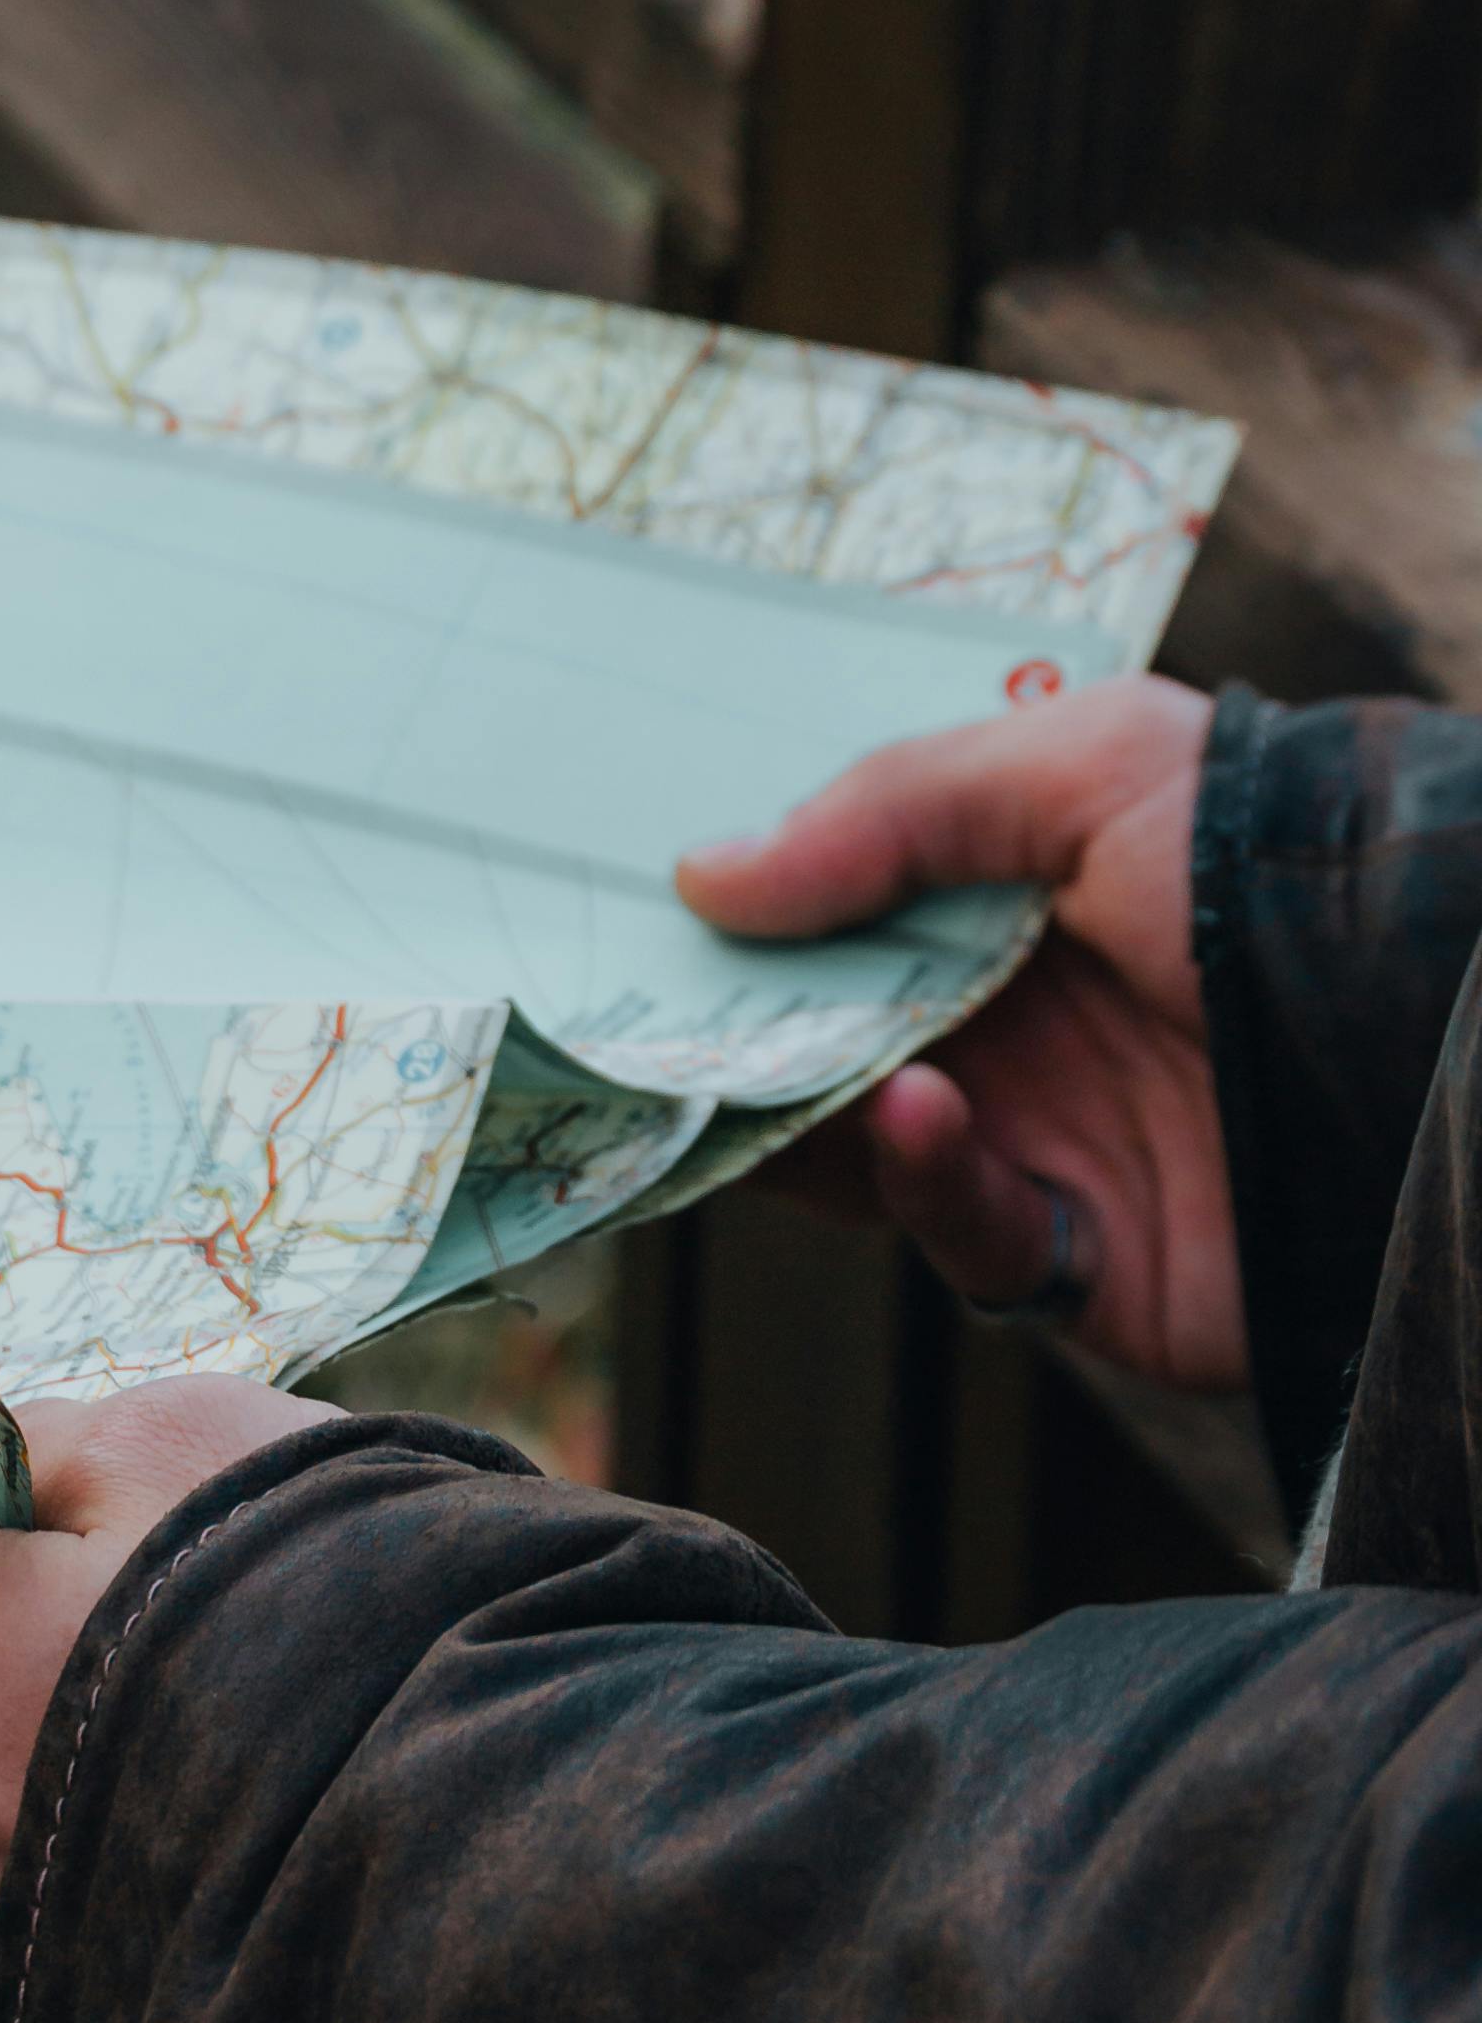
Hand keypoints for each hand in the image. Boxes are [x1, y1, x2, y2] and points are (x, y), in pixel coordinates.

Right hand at [675, 675, 1243, 1390]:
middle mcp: (1023, 1016)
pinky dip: (926, 1179)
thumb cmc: (1262, 858)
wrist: (1420, 1030)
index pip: (845, 906)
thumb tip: (706, 875)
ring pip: (862, 1146)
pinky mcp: (1082, 1255)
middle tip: (622, 1010)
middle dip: (728, 1025)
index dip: (744, 912)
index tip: (638, 909)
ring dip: (802, 1108)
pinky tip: (922, 1115)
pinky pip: (967, 1234)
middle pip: (827, 1032)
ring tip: (754, 1063)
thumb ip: (891, 807)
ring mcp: (1049, 1138)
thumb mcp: (1084, 766)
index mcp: (1019, 893)